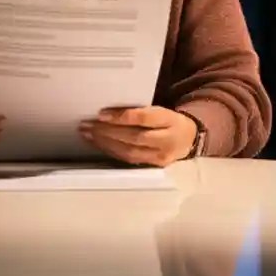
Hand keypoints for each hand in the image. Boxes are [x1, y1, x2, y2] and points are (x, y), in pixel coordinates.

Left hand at [79, 106, 197, 166]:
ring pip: (129, 151)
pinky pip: (128, 160)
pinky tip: (99, 144)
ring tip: (88, 134)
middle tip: (88, 125)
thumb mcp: (159, 110)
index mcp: (169, 119)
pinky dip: (111, 151)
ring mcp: (161, 156)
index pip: (143, 118)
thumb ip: (139, 110)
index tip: (101, 114)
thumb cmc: (168, 120)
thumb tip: (108, 111)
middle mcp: (167, 139)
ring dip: (105, 143)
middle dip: (107, 131)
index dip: (121, 117)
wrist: (188, 138)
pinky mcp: (154, 166)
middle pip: (134, 137)